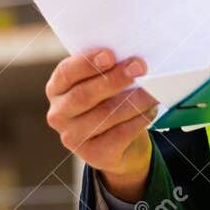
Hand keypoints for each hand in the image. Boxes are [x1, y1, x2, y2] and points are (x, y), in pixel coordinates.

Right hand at [45, 48, 157, 200]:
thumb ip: (107, 70)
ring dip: (133, 100)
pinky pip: (119, 134)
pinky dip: (139, 120)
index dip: (87, 63)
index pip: (66, 73)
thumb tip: (130, 60)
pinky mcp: (93, 155)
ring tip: (152, 90)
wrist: (119, 144)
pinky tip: (150, 110)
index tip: (110, 54)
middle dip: (114, 79)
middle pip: (84, 95)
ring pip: (105, 115)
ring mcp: (72, 138)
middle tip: (139, 67)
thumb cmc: (109, 101)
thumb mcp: (102, 82)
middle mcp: (58, 114)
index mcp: (56, 89)